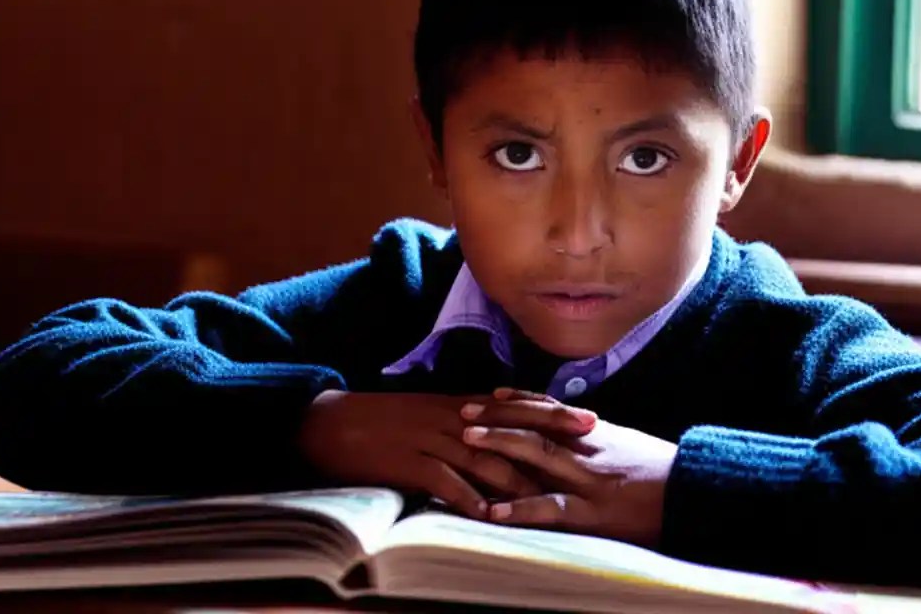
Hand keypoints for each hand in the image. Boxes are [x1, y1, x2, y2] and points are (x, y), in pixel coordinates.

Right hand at [299, 390, 595, 519]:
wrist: (330, 423)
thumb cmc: (383, 422)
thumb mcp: (430, 414)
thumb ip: (468, 423)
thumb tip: (504, 438)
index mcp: (459, 406)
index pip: (516, 407)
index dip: (554, 412)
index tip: (589, 417)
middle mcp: (451, 418)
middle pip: (511, 428)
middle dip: (552, 437)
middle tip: (589, 445)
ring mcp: (429, 439)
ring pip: (483, 457)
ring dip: (517, 478)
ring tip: (550, 495)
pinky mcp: (406, 462)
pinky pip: (442, 480)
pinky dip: (466, 498)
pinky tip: (487, 514)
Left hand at [461, 392, 676, 547]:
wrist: (698, 493)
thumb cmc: (665, 473)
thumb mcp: (632, 445)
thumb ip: (601, 439)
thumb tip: (580, 431)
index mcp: (598, 434)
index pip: (551, 411)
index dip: (520, 401)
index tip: (491, 394)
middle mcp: (588, 450)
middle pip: (535, 427)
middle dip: (497, 418)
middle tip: (462, 412)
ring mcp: (588, 480)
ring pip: (537, 457)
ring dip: (499, 446)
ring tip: (466, 443)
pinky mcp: (593, 514)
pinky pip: (551, 509)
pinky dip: (520, 509)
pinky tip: (493, 512)